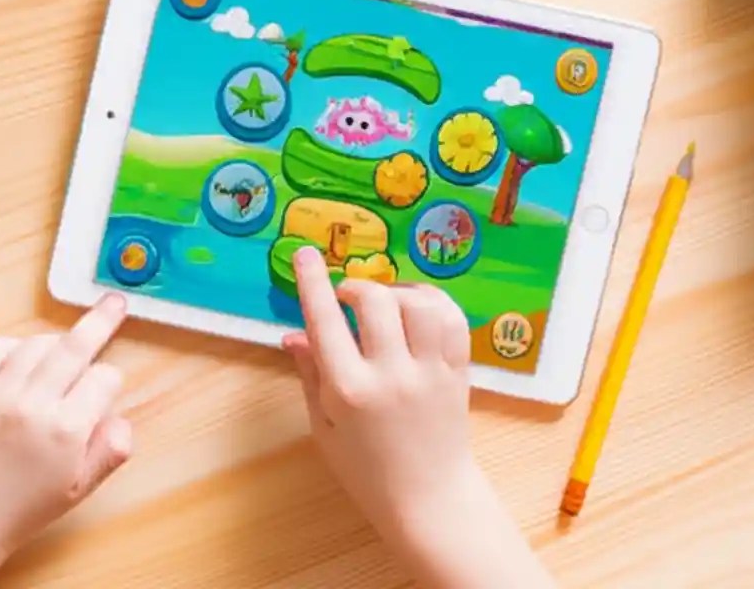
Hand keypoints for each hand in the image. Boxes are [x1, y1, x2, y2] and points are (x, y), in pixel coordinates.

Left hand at [0, 293, 132, 554]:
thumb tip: (122, 417)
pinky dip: (12, 347)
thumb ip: (110, 450)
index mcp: (67, 430)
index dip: (109, 383)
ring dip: (55, 345)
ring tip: (59, 359)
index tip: (102, 394)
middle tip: (114, 303)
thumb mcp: (80, 489)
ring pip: (38, 344)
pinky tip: (19, 364)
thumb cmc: (23, 507)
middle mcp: (34, 404)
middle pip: (76, 346)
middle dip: (101, 322)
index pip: (105, 378)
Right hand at [285, 247, 553, 588]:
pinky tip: (418, 310)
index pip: (326, 322)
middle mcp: (392, 376)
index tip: (305, 253)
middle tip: (347, 297)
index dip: (313, 282)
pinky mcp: (459, 372)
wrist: (428, 500)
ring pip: (420, 303)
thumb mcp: (324, 427)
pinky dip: (434, 303)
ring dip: (398, 292)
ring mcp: (430, 373)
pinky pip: (453, 319)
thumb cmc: (366, 470)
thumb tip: (294, 333)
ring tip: (386, 304)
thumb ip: (311, 375)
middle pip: (377, 302)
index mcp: (349, 391)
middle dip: (356, 287)